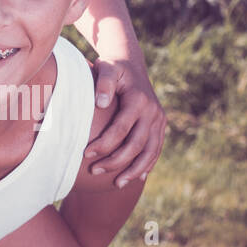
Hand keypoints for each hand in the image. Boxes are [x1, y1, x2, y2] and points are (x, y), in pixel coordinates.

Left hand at [85, 57, 165, 187]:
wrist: (131, 63)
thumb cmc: (112, 68)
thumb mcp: (106, 68)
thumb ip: (103, 83)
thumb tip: (101, 103)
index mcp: (139, 101)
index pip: (121, 129)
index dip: (104, 144)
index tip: (86, 154)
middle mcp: (153, 112)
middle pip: (136, 144)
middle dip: (116, 161)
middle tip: (95, 171)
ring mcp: (159, 120)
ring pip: (150, 151)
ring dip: (134, 170)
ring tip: (117, 184)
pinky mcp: (161, 125)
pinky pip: (156, 149)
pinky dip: (147, 164)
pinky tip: (136, 177)